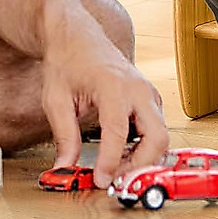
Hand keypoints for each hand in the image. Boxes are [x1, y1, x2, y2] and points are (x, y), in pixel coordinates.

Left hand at [41, 30, 167, 187]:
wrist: (78, 38)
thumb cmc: (68, 61)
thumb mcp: (56, 100)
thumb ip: (64, 137)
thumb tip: (64, 169)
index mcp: (114, 85)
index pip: (118, 131)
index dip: (110, 161)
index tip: (100, 180)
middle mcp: (138, 88)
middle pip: (156, 136)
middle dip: (139, 165)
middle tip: (114, 180)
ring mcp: (147, 92)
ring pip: (161, 135)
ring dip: (143, 159)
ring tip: (115, 169)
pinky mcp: (149, 98)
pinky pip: (156, 129)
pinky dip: (144, 148)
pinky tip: (122, 155)